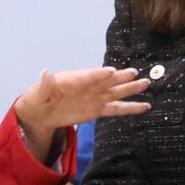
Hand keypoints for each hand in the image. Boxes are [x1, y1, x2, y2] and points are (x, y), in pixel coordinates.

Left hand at [14, 66, 149, 164]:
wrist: (41, 112)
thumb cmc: (38, 99)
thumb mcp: (38, 93)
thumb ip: (45, 84)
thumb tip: (45, 73)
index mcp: (72, 80)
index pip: (87, 76)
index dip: (99, 74)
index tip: (112, 71)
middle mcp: (88, 86)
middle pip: (106, 81)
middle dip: (120, 77)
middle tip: (134, 72)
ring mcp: (95, 97)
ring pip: (115, 92)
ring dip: (130, 88)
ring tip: (146, 83)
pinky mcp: (98, 110)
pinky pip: (116, 109)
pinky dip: (130, 108)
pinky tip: (145, 107)